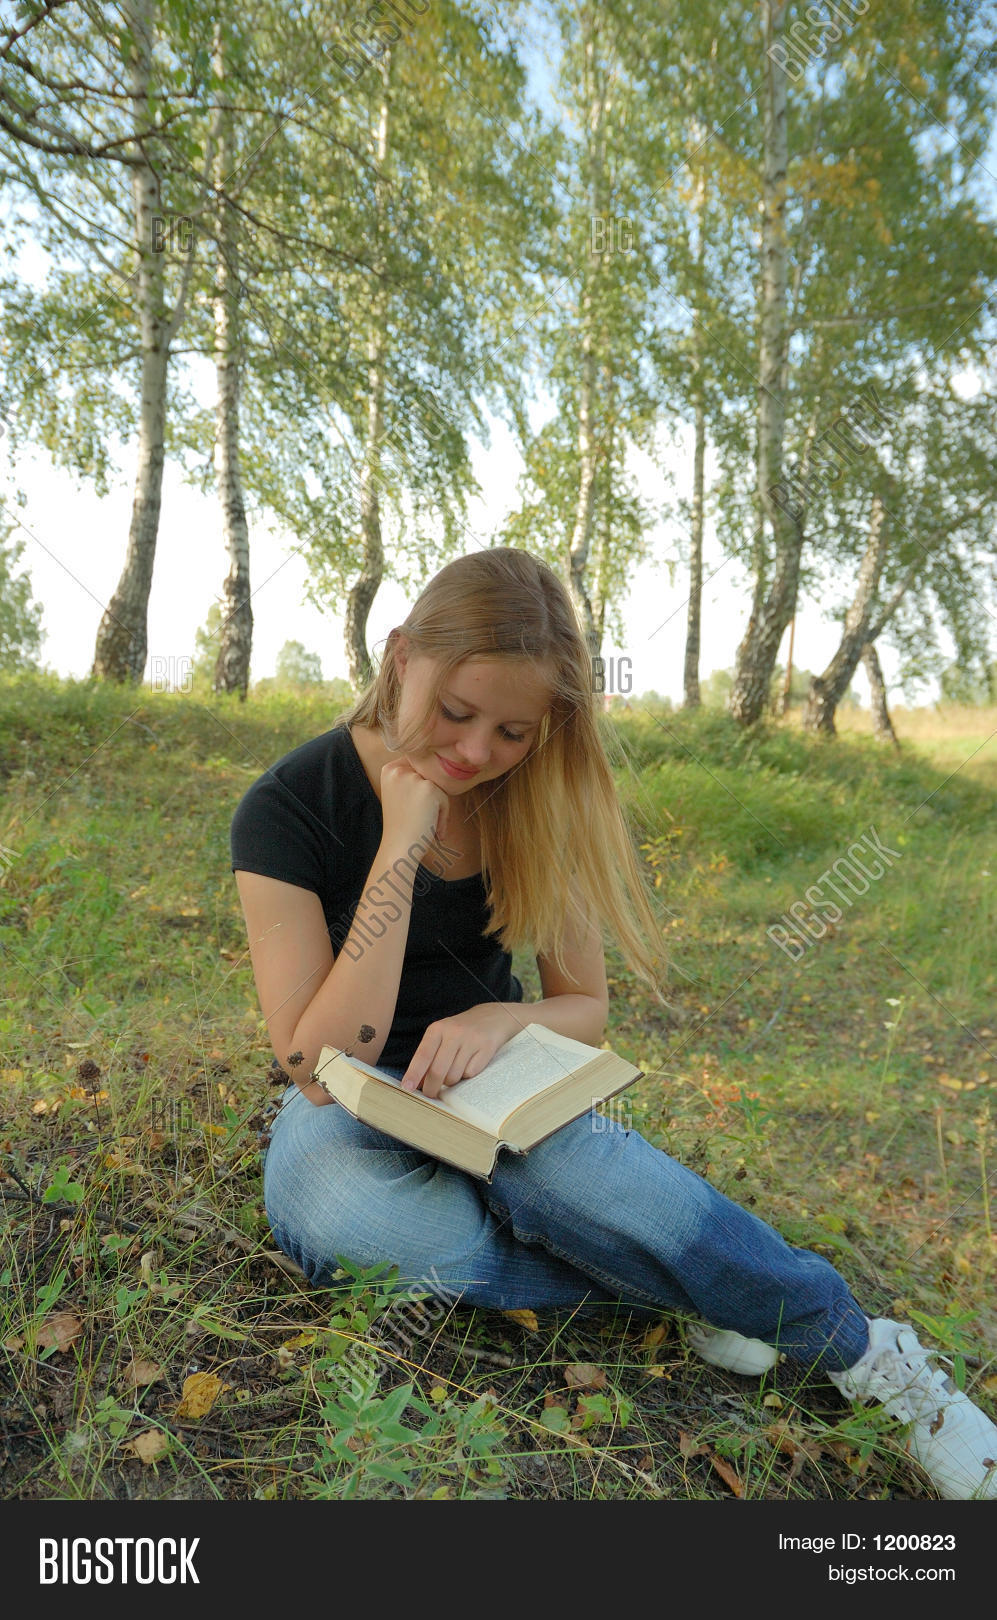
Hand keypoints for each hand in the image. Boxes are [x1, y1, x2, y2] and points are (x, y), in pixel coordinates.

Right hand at [379, 757, 449, 849]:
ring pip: (438, 787)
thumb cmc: (403, 825)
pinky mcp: (428, 788)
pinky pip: (445, 799)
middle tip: (417, 817)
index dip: (420, 788)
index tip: (412, 808)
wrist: (400, 847)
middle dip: (429, 797)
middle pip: (429, 776)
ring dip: (437, 806)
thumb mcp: (399, 794)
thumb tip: (438, 765)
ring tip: (423, 821)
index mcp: (388, 769)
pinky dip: (442, 814)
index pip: (417, 767)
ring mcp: (412, 778)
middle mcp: (398, 769)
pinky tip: (430, 825)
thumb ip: (411, 779)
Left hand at [401, 1003, 521, 1097]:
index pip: (423, 1055)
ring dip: (451, 1081)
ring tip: (454, 1070)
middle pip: (438, 1071)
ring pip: (454, 1076)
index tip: (407, 1087)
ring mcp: (471, 1040)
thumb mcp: (441, 1037)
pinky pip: (470, 1074)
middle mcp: (454, 1033)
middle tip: (430, 1094)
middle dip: (432, 1087)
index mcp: (438, 1029)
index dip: (414, 1073)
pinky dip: (467, 1075)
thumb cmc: (461, 1032)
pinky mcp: (486, 1048)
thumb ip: (428, 1057)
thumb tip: (416, 1083)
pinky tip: (469, 1064)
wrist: (492, 1018)